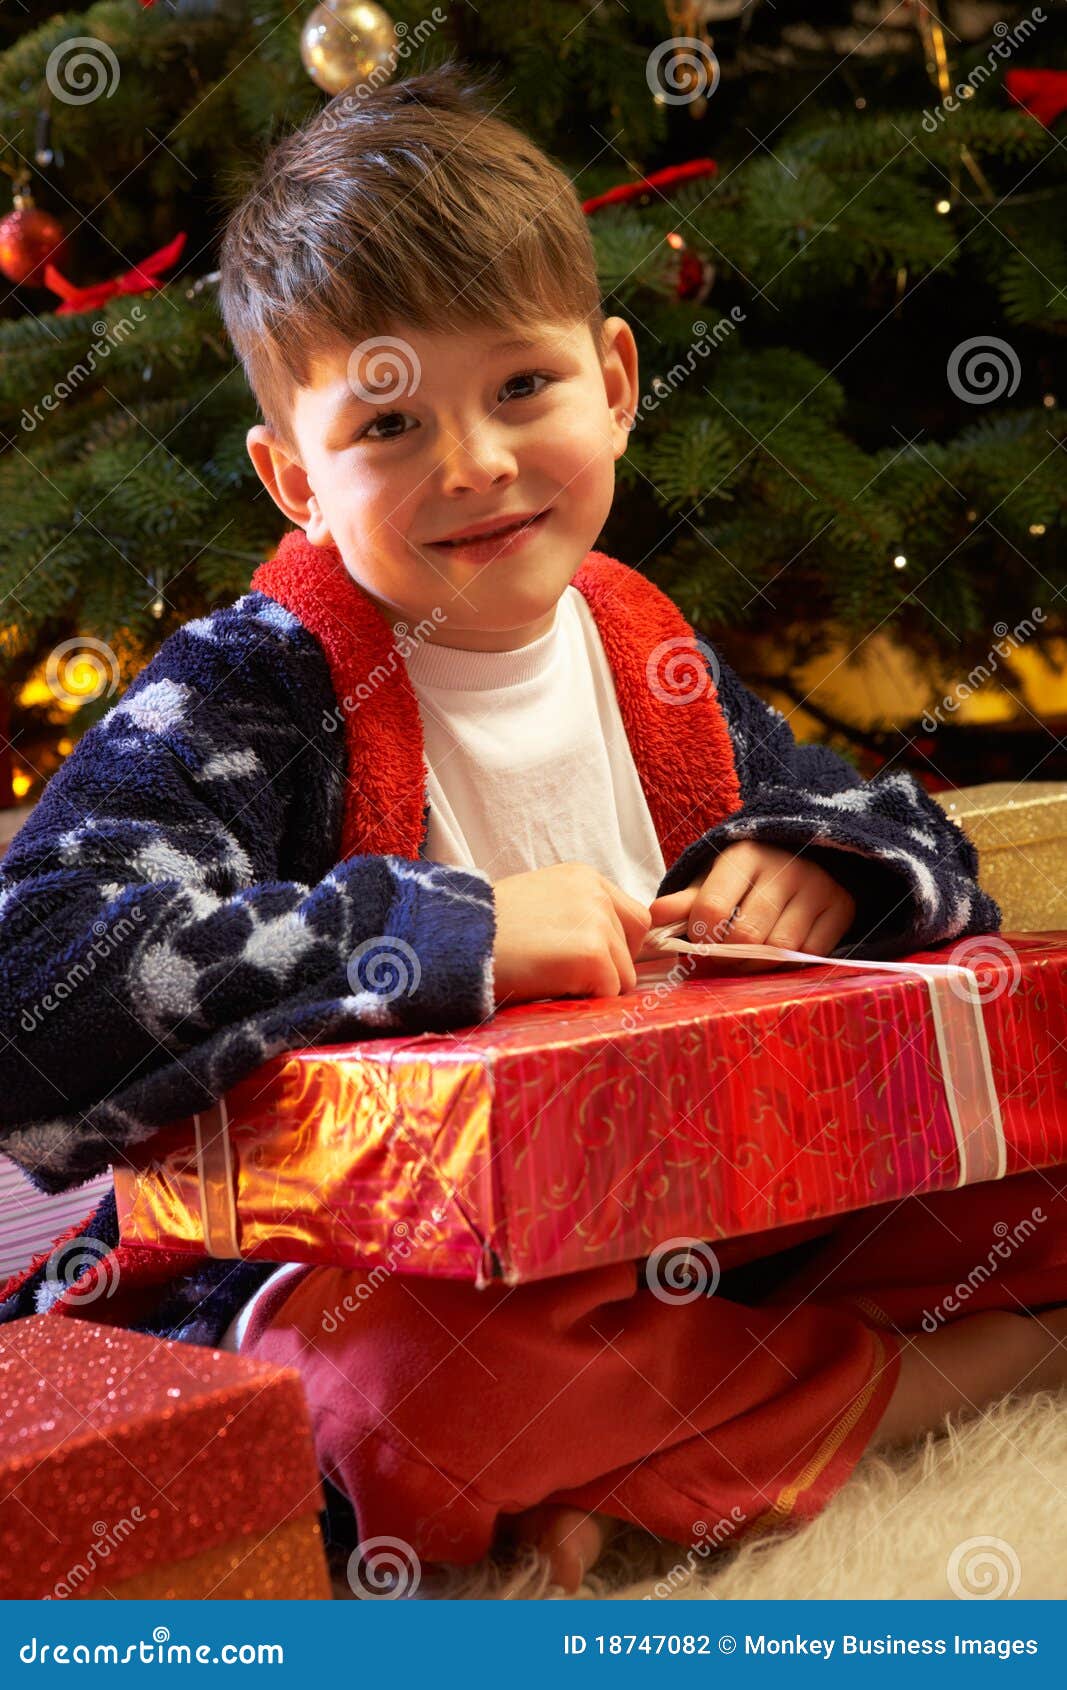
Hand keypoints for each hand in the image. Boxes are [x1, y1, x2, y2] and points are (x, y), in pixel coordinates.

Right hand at [491, 861, 652, 1006]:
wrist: (455, 940)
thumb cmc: (487, 931)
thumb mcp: (540, 903)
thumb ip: (577, 914)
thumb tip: (610, 948)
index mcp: (585, 878)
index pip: (633, 918)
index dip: (614, 944)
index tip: (580, 957)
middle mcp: (597, 893)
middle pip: (633, 946)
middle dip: (607, 966)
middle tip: (563, 972)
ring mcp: (597, 922)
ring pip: (624, 975)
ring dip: (593, 986)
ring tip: (549, 977)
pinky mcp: (592, 954)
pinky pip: (609, 992)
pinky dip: (584, 999)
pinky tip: (549, 986)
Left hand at [648, 841, 856, 962]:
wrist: (804, 858)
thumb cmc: (747, 877)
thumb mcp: (714, 882)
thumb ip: (686, 902)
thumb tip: (654, 916)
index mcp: (744, 855)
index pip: (712, 911)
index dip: (701, 938)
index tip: (701, 943)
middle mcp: (784, 867)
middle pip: (746, 936)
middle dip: (728, 957)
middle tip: (723, 958)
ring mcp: (817, 886)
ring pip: (779, 948)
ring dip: (757, 965)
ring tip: (747, 959)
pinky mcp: (841, 906)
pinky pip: (810, 953)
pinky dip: (789, 963)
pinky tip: (777, 954)